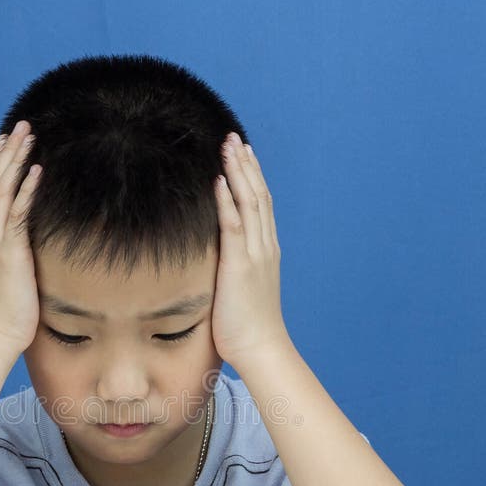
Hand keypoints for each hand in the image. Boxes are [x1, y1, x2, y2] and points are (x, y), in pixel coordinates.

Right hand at [0, 120, 42, 353]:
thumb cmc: (3, 314)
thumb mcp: (5, 277)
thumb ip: (11, 257)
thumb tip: (24, 252)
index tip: (6, 142)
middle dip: (6, 152)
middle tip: (20, 126)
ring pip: (1, 190)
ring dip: (16, 160)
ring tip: (29, 136)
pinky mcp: (8, 253)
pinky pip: (17, 213)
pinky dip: (26, 189)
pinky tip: (37, 170)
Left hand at [211, 133, 290, 369]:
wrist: (261, 348)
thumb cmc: (248, 327)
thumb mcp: (244, 291)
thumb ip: (235, 270)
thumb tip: (219, 264)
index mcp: (266, 252)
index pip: (261, 206)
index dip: (253, 178)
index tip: (243, 155)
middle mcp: (265, 247)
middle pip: (258, 196)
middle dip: (246, 165)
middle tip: (235, 138)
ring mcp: (255, 254)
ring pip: (249, 202)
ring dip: (238, 172)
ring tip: (228, 146)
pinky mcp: (239, 265)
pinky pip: (233, 225)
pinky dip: (226, 200)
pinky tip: (218, 179)